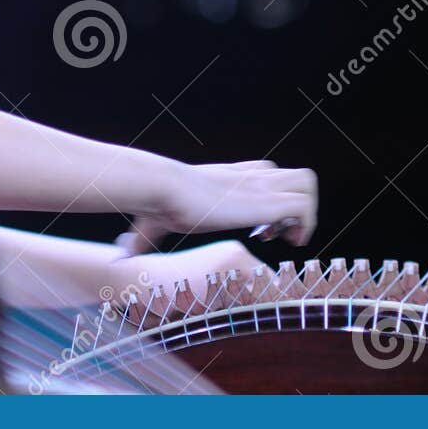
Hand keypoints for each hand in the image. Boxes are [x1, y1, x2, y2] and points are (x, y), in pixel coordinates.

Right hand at [117, 160, 315, 254]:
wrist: (164, 187)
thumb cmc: (157, 202)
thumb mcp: (155, 221)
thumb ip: (143, 239)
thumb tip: (120, 254)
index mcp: (232, 177)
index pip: (269, 173)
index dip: (270, 201)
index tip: (257, 230)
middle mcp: (252, 177)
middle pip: (295, 176)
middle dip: (294, 206)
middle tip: (273, 233)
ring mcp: (261, 186)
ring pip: (307, 183)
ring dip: (304, 212)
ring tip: (282, 236)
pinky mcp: (267, 200)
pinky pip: (305, 205)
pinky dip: (303, 223)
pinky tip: (280, 240)